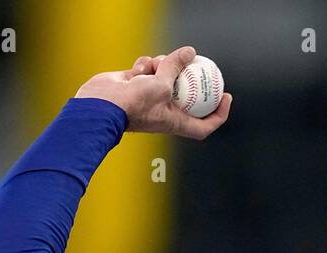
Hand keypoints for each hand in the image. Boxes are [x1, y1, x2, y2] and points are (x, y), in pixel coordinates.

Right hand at [75, 46, 231, 139]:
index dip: (219, 114)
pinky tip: (136, 70)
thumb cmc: (133, 103)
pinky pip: (148, 70)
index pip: (204, 126)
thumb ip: (175, 67)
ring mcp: (150, 97)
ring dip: (162, 67)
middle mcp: (164, 111)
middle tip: (199, 63)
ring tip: (155, 67)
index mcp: (175, 122)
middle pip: (187, 94)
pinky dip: (144, 66)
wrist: (100, 105)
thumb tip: (190, 52)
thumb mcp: (161, 84)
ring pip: (166, 76)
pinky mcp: (136, 84)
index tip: (226, 97)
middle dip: (190, 78)